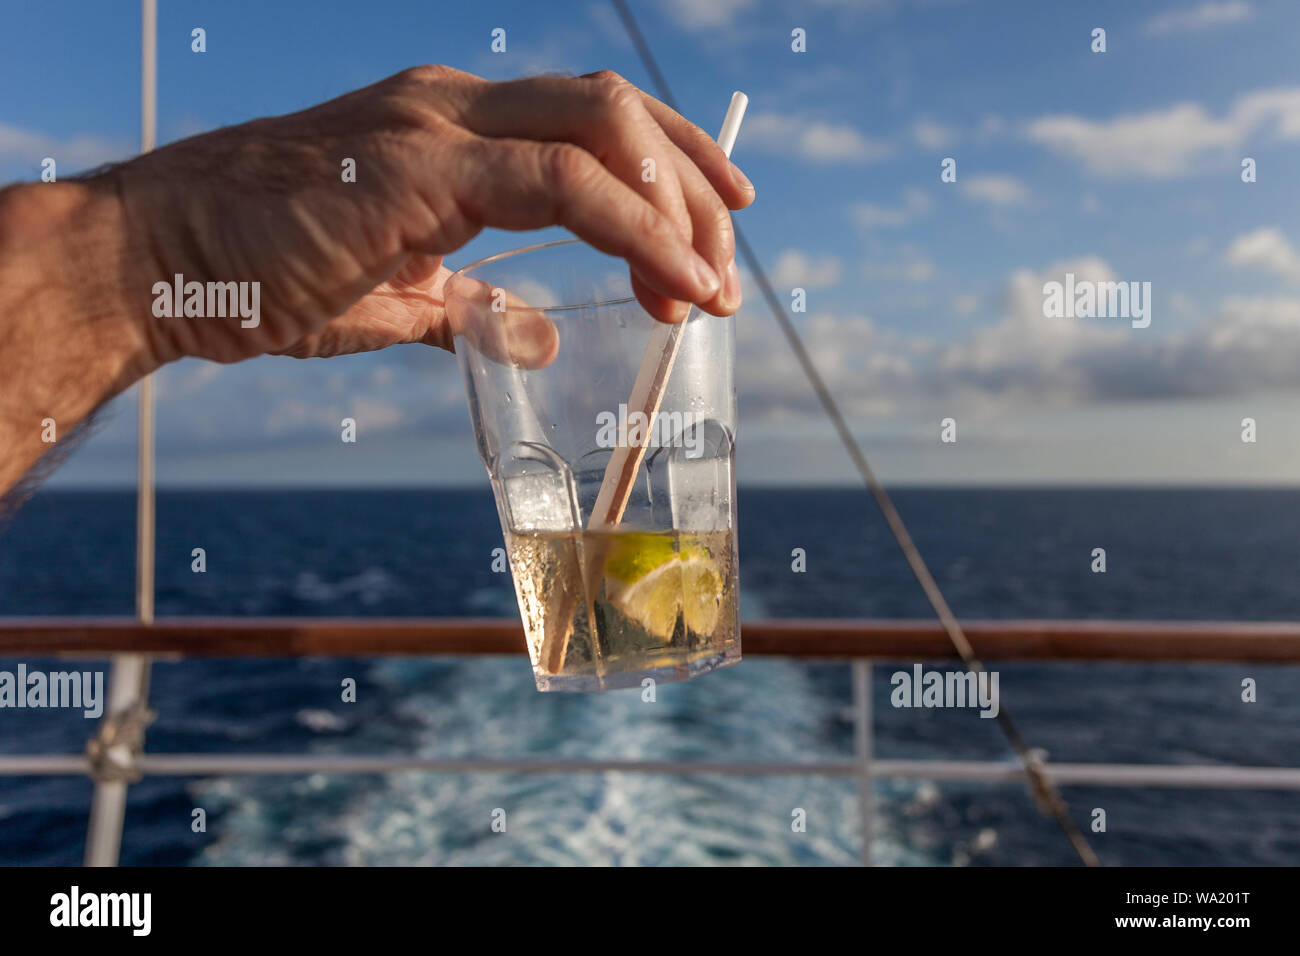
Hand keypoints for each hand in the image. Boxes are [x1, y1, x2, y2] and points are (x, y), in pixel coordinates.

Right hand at [106, 65, 754, 364]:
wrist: (159, 265)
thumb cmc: (262, 276)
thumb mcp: (395, 298)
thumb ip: (472, 310)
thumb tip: (540, 341)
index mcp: (453, 130)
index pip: (593, 120)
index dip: (674, 161)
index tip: (722, 222)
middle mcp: (454, 108)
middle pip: (618, 112)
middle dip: (693, 188)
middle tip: (725, 276)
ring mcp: (437, 127)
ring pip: (604, 131)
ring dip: (677, 209)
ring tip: (710, 290)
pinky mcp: (419, 168)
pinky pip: (560, 184)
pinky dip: (633, 228)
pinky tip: (675, 282)